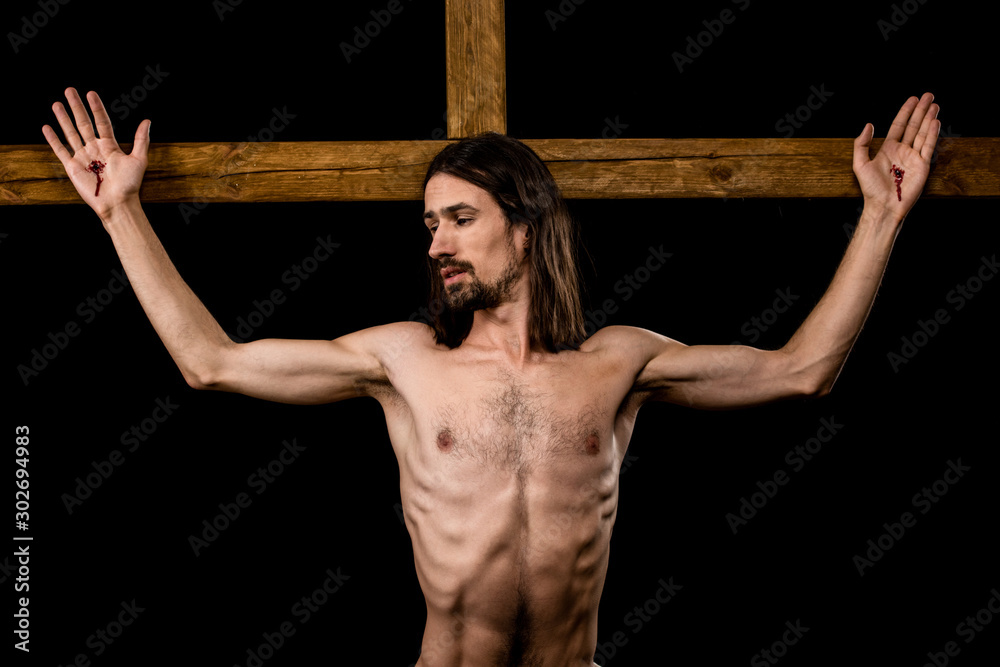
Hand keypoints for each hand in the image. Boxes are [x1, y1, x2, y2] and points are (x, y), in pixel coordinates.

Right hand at [42, 87, 150, 218]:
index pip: (101, 122)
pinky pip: (61, 150)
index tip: (90, 93)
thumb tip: (147, 120)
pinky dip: (53, 139)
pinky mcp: (72, 167)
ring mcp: (83, 157)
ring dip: (64, 118)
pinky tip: (47, 127)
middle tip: (69, 90)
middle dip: (77, 107)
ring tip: (57, 103)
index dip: (96, 108)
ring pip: (71, 133)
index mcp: (110, 146)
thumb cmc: (130, 185)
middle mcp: (95, 149)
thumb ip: (141, 140)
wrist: (117, 203)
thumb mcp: (139, 160)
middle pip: (83, 123)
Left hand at [853, 92, 940, 221]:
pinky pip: (928, 147)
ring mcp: (913, 157)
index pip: (899, 125)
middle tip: (928, 95)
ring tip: (934, 105)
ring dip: (929, 119)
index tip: (913, 99)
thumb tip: (869, 124)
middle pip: (914, 126)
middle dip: (921, 110)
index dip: (906, 112)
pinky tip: (935, 122)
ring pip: (923, 133)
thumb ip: (861, 144)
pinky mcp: (923, 166)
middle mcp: (902, 151)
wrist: (883, 206)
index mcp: (888, 149)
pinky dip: (932, 134)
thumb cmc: (871, 189)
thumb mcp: (860, 164)